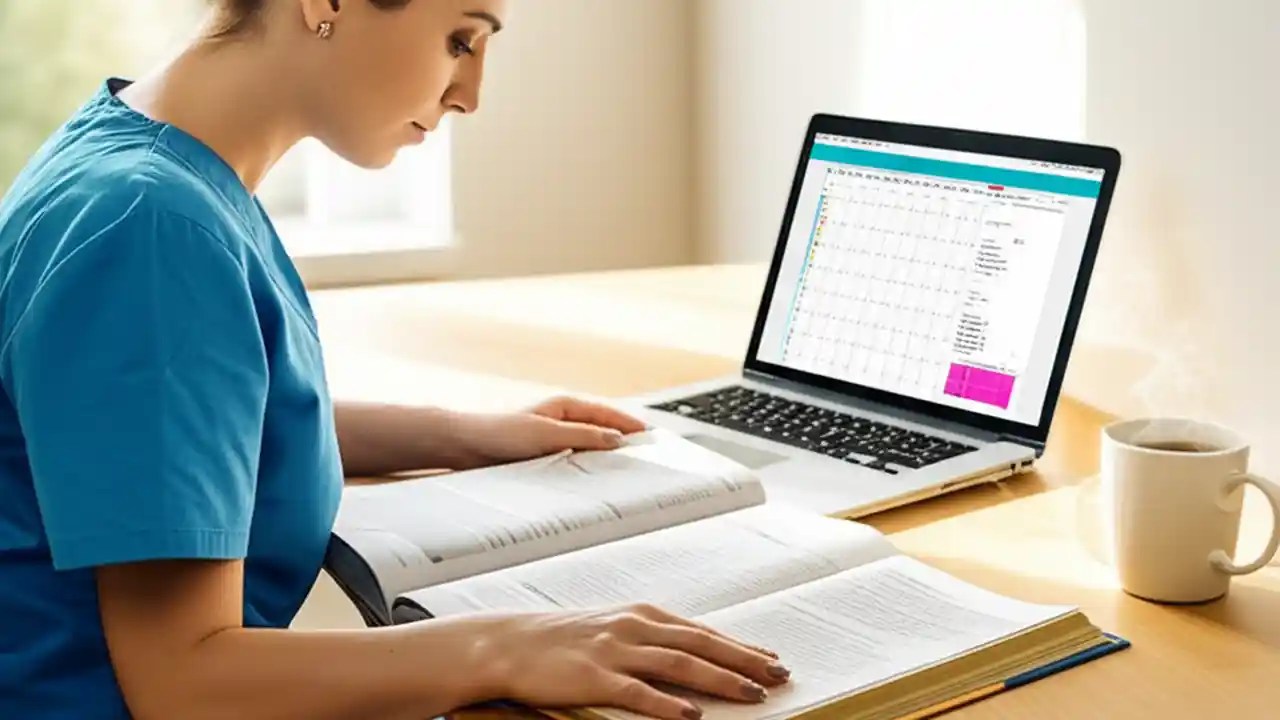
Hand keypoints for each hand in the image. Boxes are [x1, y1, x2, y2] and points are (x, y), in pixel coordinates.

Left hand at [458, 396, 648, 467]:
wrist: (466, 446)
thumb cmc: (500, 433)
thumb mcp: (546, 434)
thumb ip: (583, 435)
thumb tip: (617, 438)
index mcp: (567, 406)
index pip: (610, 414)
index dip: (633, 425)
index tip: (655, 438)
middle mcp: (564, 419)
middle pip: (605, 429)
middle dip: (627, 441)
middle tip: (651, 457)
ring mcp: (556, 437)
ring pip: (592, 446)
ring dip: (609, 456)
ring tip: (630, 472)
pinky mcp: (546, 454)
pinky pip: (577, 459)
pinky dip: (591, 467)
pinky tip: (597, 482)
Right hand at [472, 603, 788, 718]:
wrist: (510, 644)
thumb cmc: (565, 641)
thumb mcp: (614, 630)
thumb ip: (653, 640)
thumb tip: (695, 656)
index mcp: (643, 615)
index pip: (703, 632)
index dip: (741, 646)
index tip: (773, 659)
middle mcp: (635, 627)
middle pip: (701, 644)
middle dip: (744, 660)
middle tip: (780, 675)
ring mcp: (614, 650)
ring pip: (679, 664)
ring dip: (720, 680)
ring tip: (752, 694)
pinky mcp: (594, 676)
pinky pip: (637, 692)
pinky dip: (666, 704)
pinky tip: (691, 716)